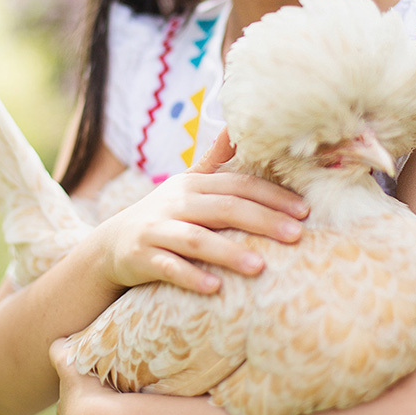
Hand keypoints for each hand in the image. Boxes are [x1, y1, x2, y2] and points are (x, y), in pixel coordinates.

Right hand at [99, 128, 308, 295]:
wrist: (110, 246)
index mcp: (193, 184)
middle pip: (224, 208)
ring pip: (195, 239)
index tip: (305, 211)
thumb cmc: (165, 217)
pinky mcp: (140, 257)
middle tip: (297, 236)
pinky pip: (167, 267)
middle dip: (262, 220)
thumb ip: (215, 162)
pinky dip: (190, 276)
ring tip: (260, 266)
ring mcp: (156, 229)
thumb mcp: (187, 187)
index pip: (239, 185)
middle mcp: (175, 202)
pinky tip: (215, 289)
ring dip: (228, 252)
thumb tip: (238, 125)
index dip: (272, 196)